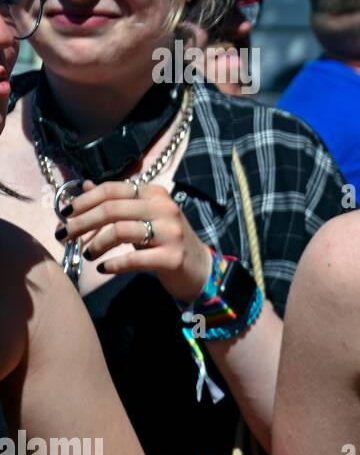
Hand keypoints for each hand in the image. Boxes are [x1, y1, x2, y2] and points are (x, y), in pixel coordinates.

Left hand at [61, 179, 211, 301]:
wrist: (200, 267)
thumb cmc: (166, 241)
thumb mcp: (144, 216)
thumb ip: (117, 201)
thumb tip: (84, 186)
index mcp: (155, 194)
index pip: (113, 189)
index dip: (84, 200)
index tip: (65, 213)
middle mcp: (164, 208)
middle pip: (112, 209)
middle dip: (82, 222)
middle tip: (64, 235)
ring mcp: (170, 232)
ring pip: (120, 231)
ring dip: (96, 243)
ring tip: (87, 254)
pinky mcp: (172, 257)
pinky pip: (134, 258)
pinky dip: (113, 264)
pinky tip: (103, 268)